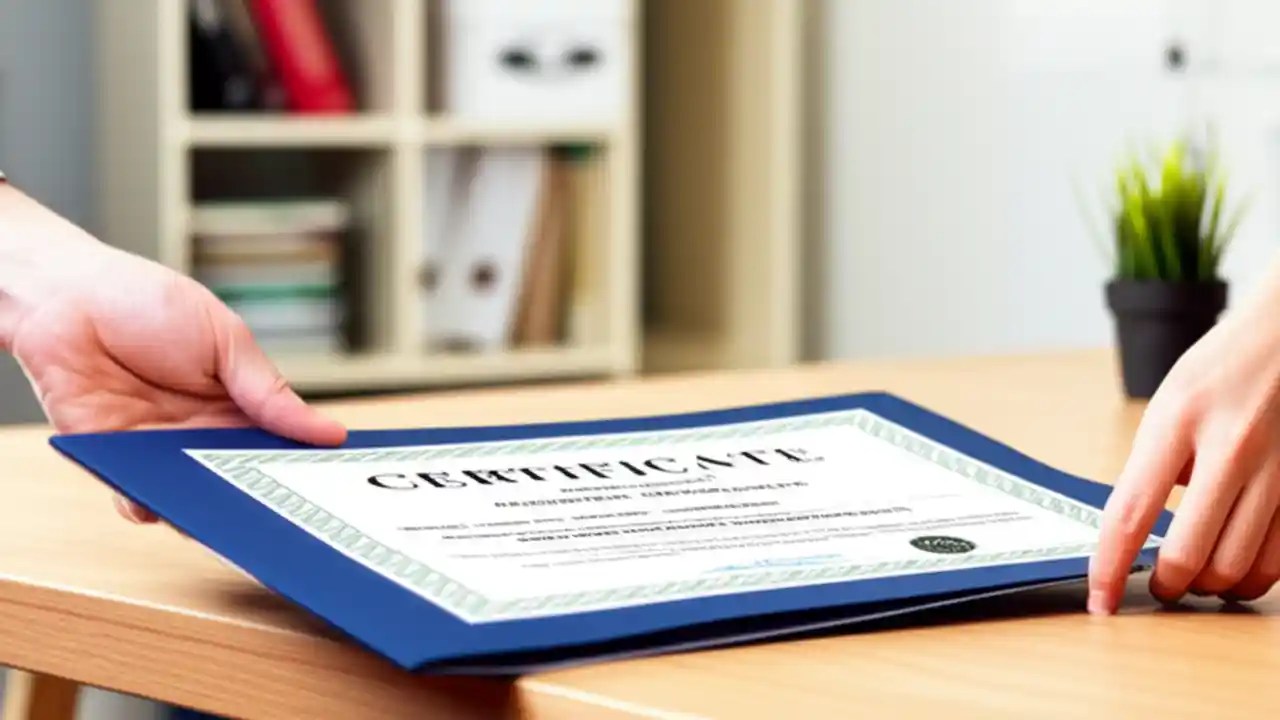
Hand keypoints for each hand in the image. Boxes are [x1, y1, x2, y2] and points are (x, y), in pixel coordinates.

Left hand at [0, 184, 346, 523]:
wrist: (66, 294)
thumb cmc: (146, 302)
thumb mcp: (227, 340)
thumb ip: (270, 392)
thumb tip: (328, 431)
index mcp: (236, 404)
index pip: (277, 447)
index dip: (298, 468)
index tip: (328, 488)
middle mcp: (200, 432)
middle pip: (238, 478)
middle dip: (259, 498)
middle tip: (283, 515)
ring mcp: (157, 448)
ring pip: (193, 494)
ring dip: (209, 507)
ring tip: (229, 516)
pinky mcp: (111, 457)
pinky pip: (138, 493)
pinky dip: (151, 505)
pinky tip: (165, 504)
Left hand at [1089, 268, 1279, 612]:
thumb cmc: (1225, 367)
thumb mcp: (1171, 403)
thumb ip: (1156, 464)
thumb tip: (1138, 528)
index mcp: (1178, 421)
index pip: (1129, 513)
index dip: (1109, 567)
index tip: (1098, 600)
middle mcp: (1230, 448)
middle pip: (1189, 554)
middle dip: (1166, 584)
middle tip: (1158, 585)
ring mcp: (1277, 470)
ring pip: (1236, 566)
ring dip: (1208, 585)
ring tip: (1195, 577)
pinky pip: (1278, 560)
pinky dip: (1251, 577)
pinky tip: (1236, 566)